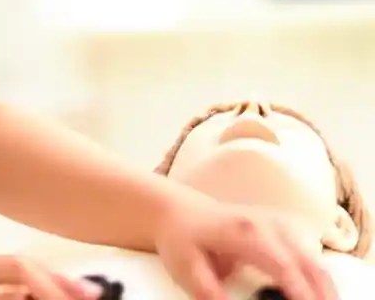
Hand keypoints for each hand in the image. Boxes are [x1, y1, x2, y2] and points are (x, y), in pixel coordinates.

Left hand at [153, 200, 336, 299]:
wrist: (180, 212)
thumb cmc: (182, 239)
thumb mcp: (186, 268)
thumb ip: (209, 292)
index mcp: (245, 231)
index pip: (283, 265)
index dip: (299, 291)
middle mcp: (270, 223)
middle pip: (310, 263)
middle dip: (322, 295)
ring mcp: (282, 223)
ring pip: (316, 261)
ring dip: (323, 291)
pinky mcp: (287, 229)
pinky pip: (311, 258)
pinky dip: (317, 281)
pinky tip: (313, 299)